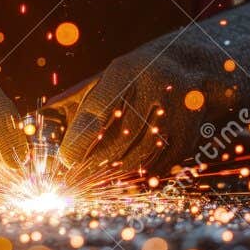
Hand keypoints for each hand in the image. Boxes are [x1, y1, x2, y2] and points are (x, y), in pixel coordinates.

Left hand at [59, 3, 249, 180]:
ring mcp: (181, 109)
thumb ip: (85, 103)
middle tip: (75, 178)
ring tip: (95, 182)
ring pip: (143, 154)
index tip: (65, 159)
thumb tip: (50, 133)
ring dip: (116, 174)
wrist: (199, 66)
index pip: (99, 107)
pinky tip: (126, 181)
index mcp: (131, 69)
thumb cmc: (142, 77)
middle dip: (94, 162)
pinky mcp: (193, 131)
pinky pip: (164, 162)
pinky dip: (142, 176)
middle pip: (121, 136)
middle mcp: (158, 85)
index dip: (80, 138)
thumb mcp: (115, 78)